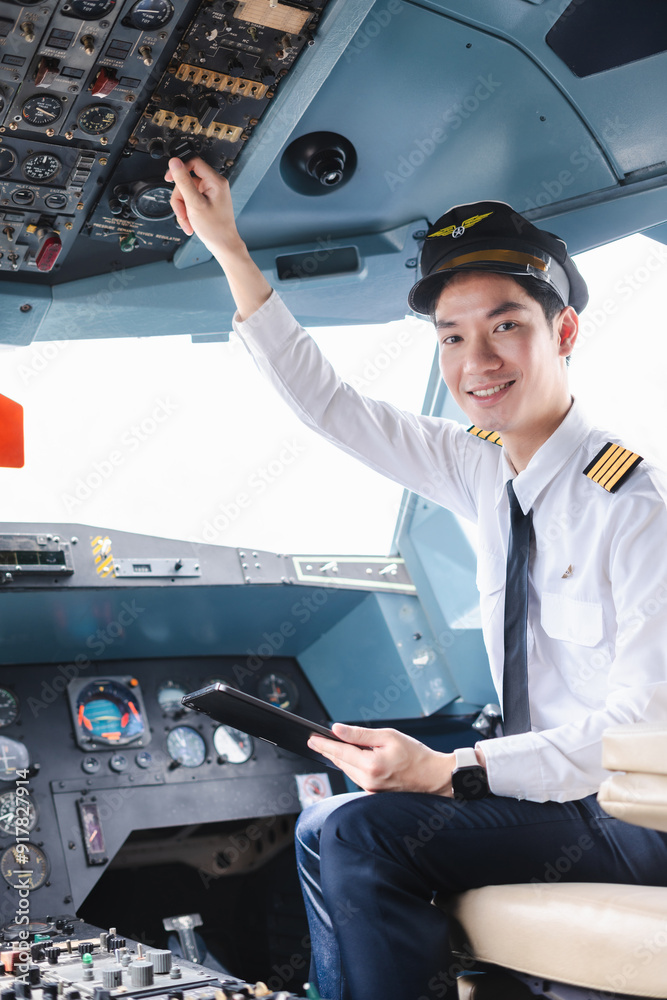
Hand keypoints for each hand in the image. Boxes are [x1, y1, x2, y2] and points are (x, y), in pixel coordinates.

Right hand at [165, 156, 242, 256]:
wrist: (223, 245)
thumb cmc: (215, 229)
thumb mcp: (194, 203)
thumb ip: (183, 181)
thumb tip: (175, 162)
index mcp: (215, 181)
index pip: (193, 163)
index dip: (179, 169)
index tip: (169, 178)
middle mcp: (214, 185)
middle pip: (187, 181)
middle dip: (180, 199)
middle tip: (181, 212)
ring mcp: (210, 194)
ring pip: (187, 193)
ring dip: (183, 208)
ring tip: (187, 221)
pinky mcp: (207, 202)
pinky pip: (191, 201)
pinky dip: (187, 212)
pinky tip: (190, 222)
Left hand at [308, 723, 455, 794]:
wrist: (434, 777)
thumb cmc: (415, 755)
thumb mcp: (388, 736)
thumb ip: (360, 734)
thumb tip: (337, 730)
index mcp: (371, 765)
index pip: (340, 753)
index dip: (323, 744)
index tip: (311, 739)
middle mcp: (368, 781)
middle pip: (341, 763)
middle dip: (328, 751)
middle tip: (315, 740)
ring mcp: (371, 790)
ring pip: (348, 771)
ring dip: (340, 759)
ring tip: (331, 746)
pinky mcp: (375, 793)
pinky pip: (357, 777)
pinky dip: (352, 767)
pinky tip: (350, 758)